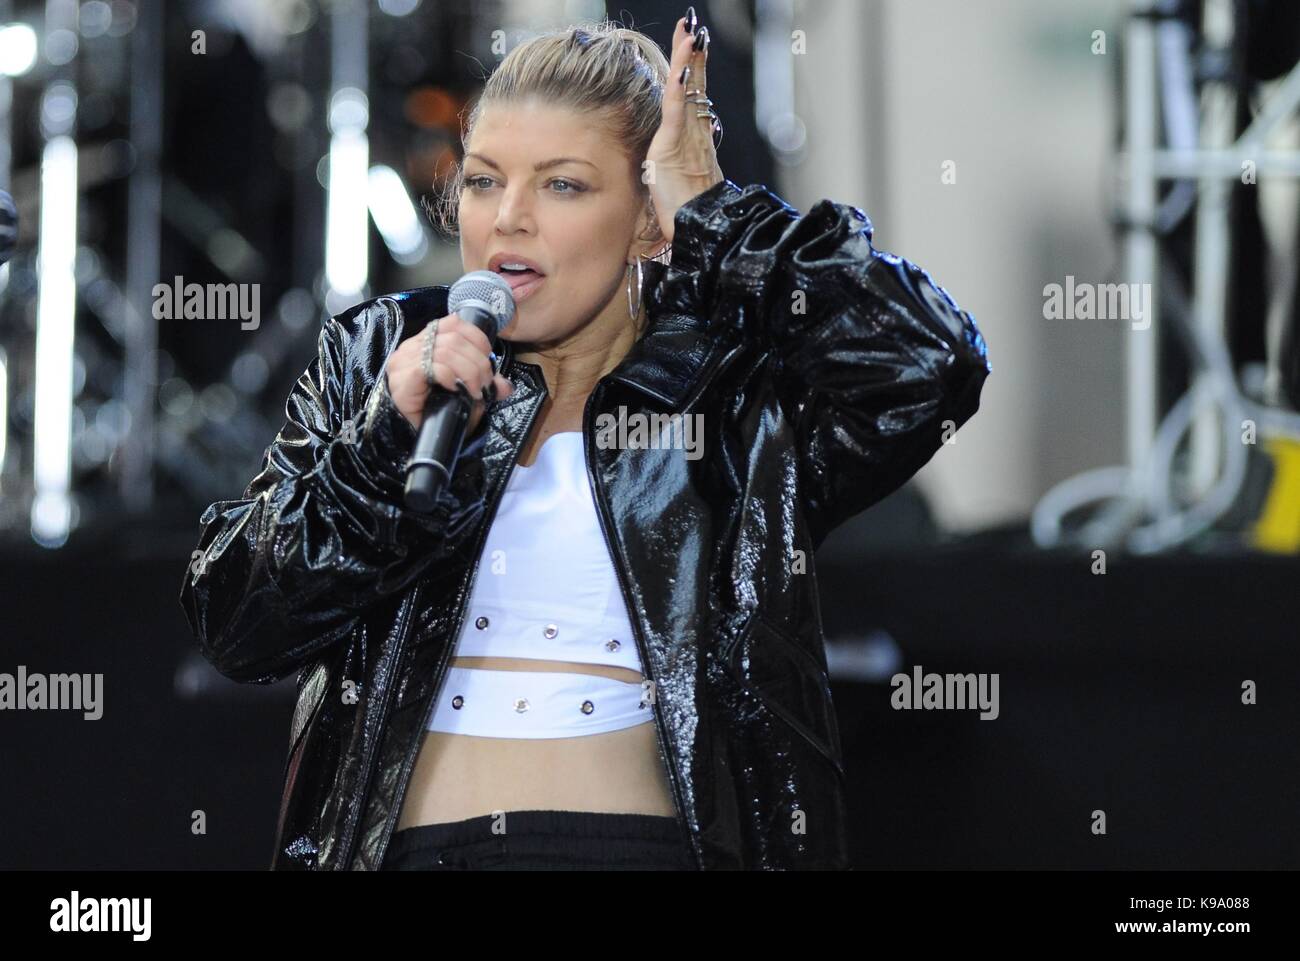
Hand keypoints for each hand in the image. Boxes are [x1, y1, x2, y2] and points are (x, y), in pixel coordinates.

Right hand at [385, 312, 513, 434]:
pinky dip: (451, 377)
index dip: (477, 339)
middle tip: (484, 384)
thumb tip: (506, 386)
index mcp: (427, 341)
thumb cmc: (442, 410)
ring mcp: (404, 361)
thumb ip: (486, 382)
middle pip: (453, 339)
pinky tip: (456, 389)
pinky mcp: (403, 378)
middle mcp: (411, 346)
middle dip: (477, 362)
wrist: (423, 435)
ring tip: (474, 390)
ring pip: (446, 352)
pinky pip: (433, 367)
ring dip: (469, 372)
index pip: (454, 323)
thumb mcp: (469, 391)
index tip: (487, 360)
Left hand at [645, 13, 724, 246]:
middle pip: (695, 85)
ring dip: (688, 59)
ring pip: (688, 90)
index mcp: (695, 142)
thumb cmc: (686, 218)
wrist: (698, 232)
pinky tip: (680, 66)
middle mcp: (695, 134)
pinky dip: (678, 86)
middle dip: (693, 54)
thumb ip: (669, 176)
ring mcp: (687, 138)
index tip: (690, 47)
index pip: (693, 97)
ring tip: (689, 31)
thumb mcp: (674, 189)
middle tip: (692, 25)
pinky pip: (676, 109)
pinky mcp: (673, 146)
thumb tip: (659, 175)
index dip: (692, 71)